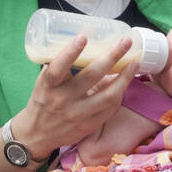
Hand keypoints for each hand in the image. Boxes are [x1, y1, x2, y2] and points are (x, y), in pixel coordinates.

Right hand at [10, 34, 134, 157]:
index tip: (83, 37)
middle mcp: (62, 100)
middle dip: (112, 56)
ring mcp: (77, 114)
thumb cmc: (42, 101)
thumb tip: (82, 45)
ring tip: (134, 63)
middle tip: (125, 42)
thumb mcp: (43, 83)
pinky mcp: (88, 125)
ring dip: (124, 78)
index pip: (57, 68)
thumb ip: (59, 67)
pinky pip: (109, 109)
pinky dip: (119, 94)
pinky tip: (124, 83)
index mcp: (48, 86)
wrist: (37, 134)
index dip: (70, 52)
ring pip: (108, 96)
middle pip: (91, 77)